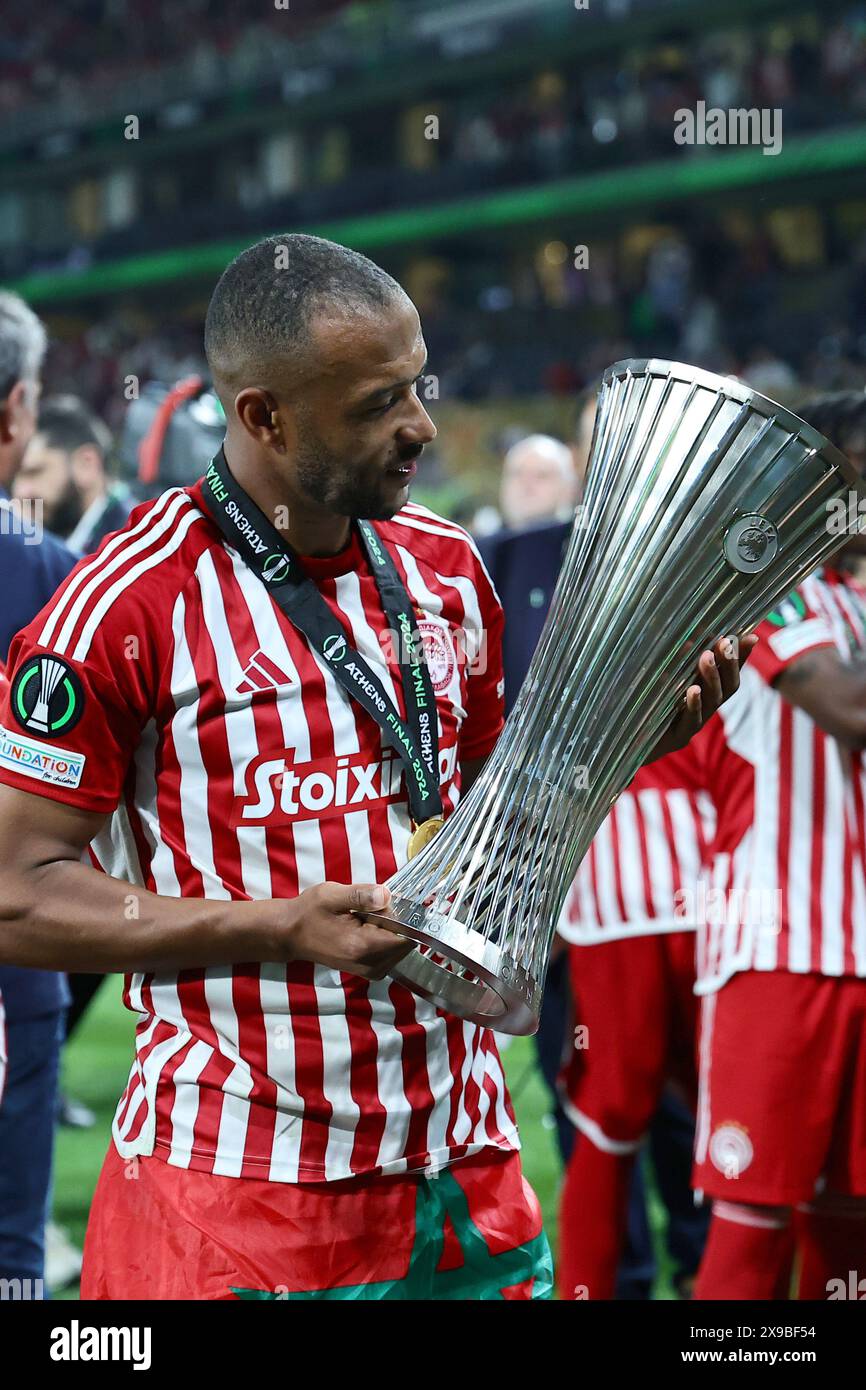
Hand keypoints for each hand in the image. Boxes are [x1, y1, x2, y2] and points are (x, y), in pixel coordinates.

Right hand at [281, 882, 411, 978]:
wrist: (291, 934)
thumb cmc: (309, 914)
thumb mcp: (331, 895)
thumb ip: (361, 895)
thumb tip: (385, 895)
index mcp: (362, 947)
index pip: (406, 936)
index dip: (403, 916)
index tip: (385, 904)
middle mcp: (369, 964)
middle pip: (405, 942)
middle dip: (396, 922)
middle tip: (370, 910)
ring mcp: (369, 970)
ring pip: (400, 947)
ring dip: (390, 930)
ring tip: (364, 919)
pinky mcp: (369, 970)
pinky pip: (391, 952)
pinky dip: (385, 938)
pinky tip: (365, 928)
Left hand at [649, 632, 758, 760]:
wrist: (627, 744)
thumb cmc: (646, 708)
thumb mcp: (662, 680)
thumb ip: (677, 663)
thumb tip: (689, 639)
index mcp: (705, 695)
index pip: (729, 674)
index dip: (741, 658)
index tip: (752, 637)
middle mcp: (705, 710)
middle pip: (728, 688)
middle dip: (729, 664)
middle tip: (725, 643)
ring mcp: (694, 725)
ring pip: (712, 702)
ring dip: (711, 678)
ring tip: (706, 657)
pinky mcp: (678, 737)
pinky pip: (691, 721)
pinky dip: (693, 704)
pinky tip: (693, 690)